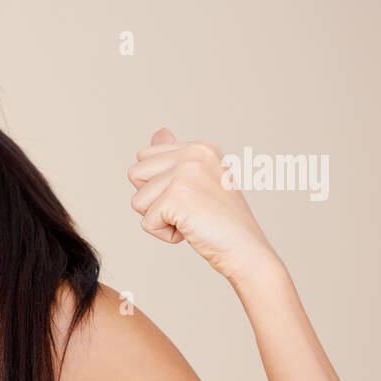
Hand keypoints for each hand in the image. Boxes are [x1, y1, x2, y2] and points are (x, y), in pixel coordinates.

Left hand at [126, 127, 279, 282]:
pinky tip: (190, 230)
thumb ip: (175, 156)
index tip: (188, 196)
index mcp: (200, 148)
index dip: (157, 184)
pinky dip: (164, 234)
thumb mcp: (199, 180)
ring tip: (190, 219)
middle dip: (151, 199)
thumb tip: (158, 132)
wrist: (245, 249)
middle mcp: (194, 154)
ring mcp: (185, 174)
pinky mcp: (176, 197)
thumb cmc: (222, 220)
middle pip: (135, 174)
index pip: (144, 156)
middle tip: (185, 209)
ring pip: (137, 200)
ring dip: (158, 218)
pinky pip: (146, 222)